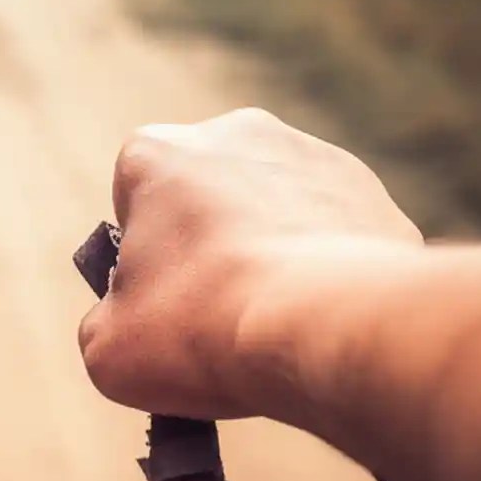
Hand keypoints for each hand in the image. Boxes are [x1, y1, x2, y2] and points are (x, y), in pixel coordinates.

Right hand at [79, 108, 420, 418]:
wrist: (324, 332)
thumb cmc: (199, 328)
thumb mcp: (106, 347)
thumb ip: (105, 322)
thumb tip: (128, 325)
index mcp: (156, 151)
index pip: (133, 197)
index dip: (142, 254)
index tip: (158, 299)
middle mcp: (236, 133)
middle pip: (207, 197)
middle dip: (207, 246)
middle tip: (212, 314)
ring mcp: (313, 156)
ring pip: (275, 212)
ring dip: (268, 256)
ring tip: (271, 325)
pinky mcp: (375, 196)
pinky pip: (335, 236)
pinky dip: (326, 273)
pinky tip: (319, 320)